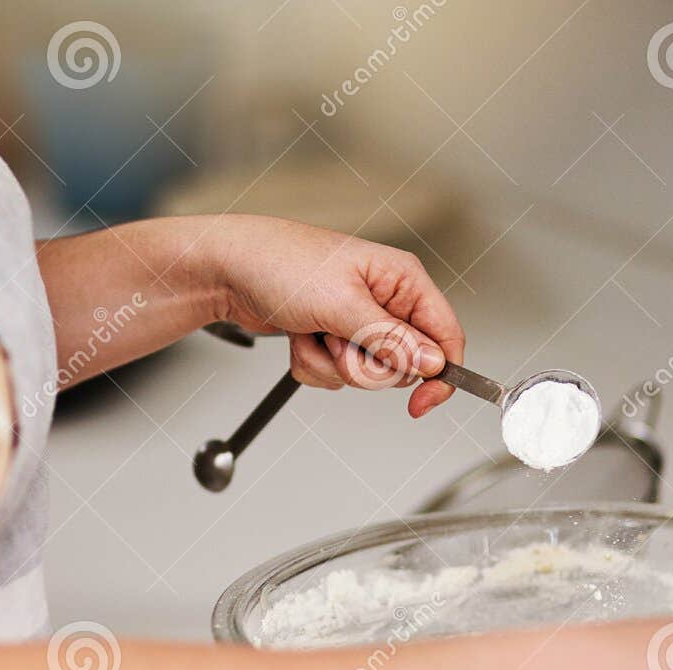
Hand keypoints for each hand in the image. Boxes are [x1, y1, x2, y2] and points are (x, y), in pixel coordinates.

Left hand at [198, 215, 465, 417]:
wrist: (227, 269)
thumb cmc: (280, 263)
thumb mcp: (341, 304)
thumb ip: (390, 338)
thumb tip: (431, 362)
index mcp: (401, 279)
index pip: (445, 335)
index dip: (440, 374)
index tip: (420, 403)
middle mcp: (384, 301)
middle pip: (403, 365)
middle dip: (364, 365)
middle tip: (338, 340)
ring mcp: (356, 322)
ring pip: (365, 375)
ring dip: (332, 364)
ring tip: (312, 330)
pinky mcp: (331, 338)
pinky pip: (335, 374)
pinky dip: (312, 363)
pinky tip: (298, 335)